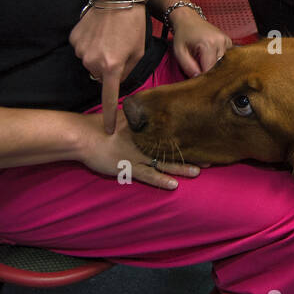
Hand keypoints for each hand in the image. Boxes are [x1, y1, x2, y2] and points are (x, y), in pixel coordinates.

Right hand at [70, 3, 147, 134]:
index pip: (109, 98)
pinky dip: (91, 44)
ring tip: (110, 37)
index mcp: (112, 66)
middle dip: (110, 68)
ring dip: (100, 56)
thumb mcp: (139, 50)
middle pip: (101, 76)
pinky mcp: (73, 38)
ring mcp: (80, 49)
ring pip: (91, 63)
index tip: (108, 131)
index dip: (109, 116)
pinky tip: (99, 32)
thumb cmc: (133, 22)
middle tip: (120, 49)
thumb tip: (118, 81)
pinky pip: (83, 49)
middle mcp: (92, 61)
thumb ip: (128, 71)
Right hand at [74, 111, 200, 189]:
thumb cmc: (101, 125)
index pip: (170, 132)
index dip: (187, 137)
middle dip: (191, 154)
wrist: (83, 136)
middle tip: (210, 158)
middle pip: (172, 148)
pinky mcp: (128, 167)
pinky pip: (147, 175)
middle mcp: (144, 141)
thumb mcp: (122, 116)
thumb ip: (138, 116)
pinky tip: (173, 185)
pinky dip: (161, 180)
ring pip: (163, 163)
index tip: (203, 138)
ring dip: (181, 168)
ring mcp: (137, 155)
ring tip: (198, 172)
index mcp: (144, 128)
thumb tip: (149, 109)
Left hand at [168, 8, 232, 75]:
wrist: (189, 19)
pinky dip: (219, 60)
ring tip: (203, 61)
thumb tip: (198, 78)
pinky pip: (227, 57)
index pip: (210, 69)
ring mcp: (226, 40)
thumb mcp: (179, 52)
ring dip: (215, 66)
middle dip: (209, 72)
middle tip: (200, 72)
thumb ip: (188, 67)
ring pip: (224, 63)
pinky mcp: (229, 41)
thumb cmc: (183, 35)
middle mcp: (220, 41)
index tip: (198, 80)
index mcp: (208, 44)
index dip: (204, 77)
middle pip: (219, 67)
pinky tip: (210, 56)